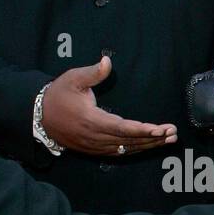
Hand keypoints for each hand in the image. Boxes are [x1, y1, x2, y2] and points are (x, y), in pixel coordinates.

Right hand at [42, 58, 177, 154]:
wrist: (40, 117)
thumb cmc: (59, 94)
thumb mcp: (73, 78)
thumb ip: (93, 72)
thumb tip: (107, 61)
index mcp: (91, 119)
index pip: (122, 127)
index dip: (142, 130)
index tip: (159, 129)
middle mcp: (94, 137)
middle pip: (128, 141)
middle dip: (153, 138)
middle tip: (173, 133)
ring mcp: (94, 146)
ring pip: (126, 149)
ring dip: (149, 146)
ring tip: (169, 139)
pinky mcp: (94, 150)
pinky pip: (119, 153)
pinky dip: (136, 150)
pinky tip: (151, 146)